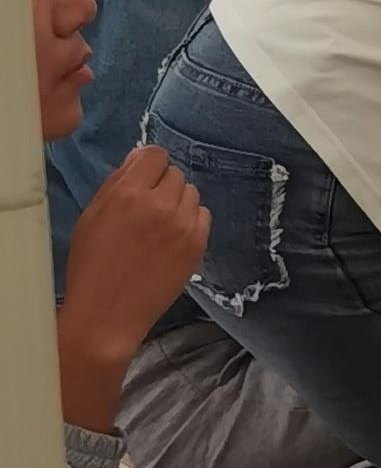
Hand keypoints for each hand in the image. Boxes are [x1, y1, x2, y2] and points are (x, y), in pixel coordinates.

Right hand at [64, 148, 208, 367]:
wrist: (108, 312)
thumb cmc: (91, 264)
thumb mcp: (92, 216)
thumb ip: (117, 183)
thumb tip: (140, 157)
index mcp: (128, 195)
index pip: (155, 155)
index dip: (148, 164)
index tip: (142, 177)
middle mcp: (160, 205)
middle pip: (175, 174)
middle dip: (161, 185)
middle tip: (145, 207)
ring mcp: (183, 226)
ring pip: (191, 193)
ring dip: (177, 202)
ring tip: (157, 224)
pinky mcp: (198, 245)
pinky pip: (203, 215)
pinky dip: (190, 220)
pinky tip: (171, 237)